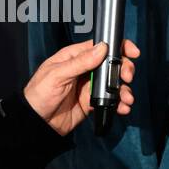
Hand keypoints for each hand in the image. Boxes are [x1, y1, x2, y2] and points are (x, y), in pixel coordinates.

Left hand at [23, 38, 138, 136]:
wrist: (36, 122)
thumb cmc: (39, 94)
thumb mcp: (57, 75)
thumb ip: (80, 62)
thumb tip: (102, 48)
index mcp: (74, 57)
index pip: (100, 46)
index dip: (118, 47)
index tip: (132, 52)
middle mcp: (84, 69)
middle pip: (111, 64)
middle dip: (124, 70)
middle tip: (127, 78)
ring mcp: (89, 86)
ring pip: (113, 83)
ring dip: (124, 90)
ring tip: (127, 99)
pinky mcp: (91, 101)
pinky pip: (110, 100)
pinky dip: (119, 103)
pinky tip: (122, 108)